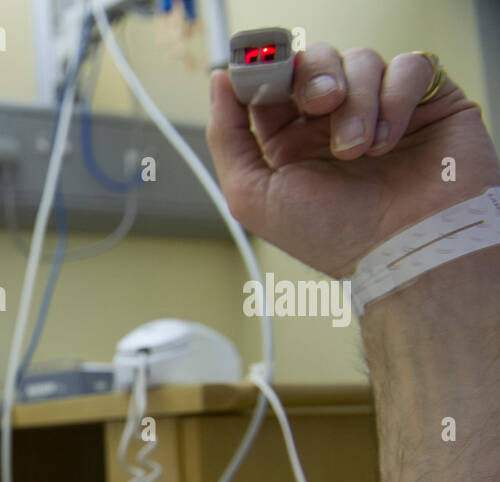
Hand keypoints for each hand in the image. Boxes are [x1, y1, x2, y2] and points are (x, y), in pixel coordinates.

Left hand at [206, 43, 499, 276]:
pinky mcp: (429, 102)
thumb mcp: (253, 196)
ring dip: (356, 102)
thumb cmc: (332, 237)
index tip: (267, 78)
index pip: (273, 83)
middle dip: (312, 75)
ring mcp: (381, 110)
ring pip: (361, 61)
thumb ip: (227, 138)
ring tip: (358, 150)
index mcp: (291, 142)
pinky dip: (396, 98)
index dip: (267, 72)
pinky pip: (411, 66)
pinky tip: (389, 140)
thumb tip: (219, 81)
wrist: (404, 252)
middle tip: (320, 102)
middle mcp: (334, 123)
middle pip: (315, 62)